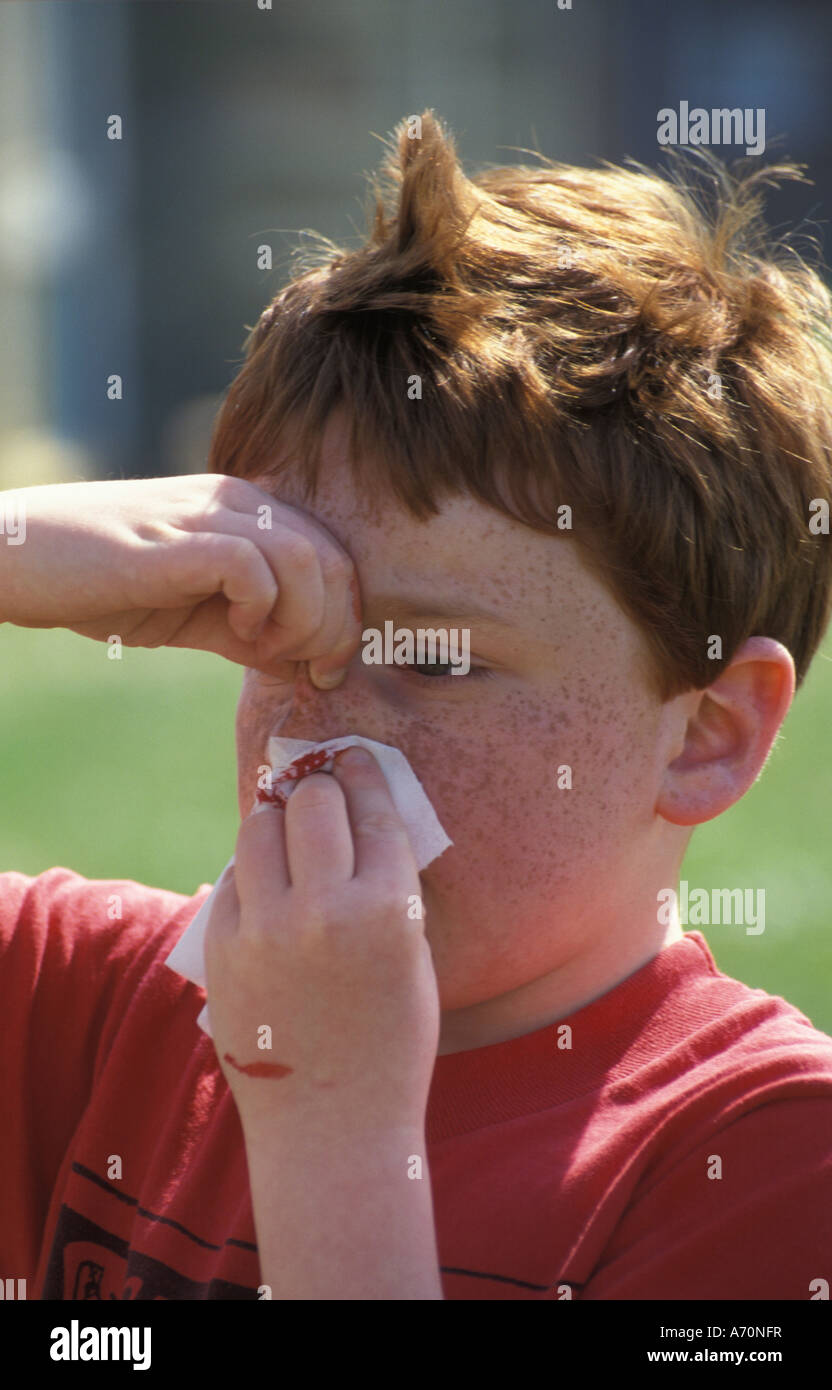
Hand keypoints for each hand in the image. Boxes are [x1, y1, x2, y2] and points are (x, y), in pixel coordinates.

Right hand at [0, 474, 360, 684]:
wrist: (19, 561)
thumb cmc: (101, 586)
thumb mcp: (194, 614)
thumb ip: (251, 633)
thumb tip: (306, 667)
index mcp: (248, 512)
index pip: (334, 556)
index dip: (347, 620)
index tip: (325, 672)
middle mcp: (237, 501)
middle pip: (333, 558)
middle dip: (336, 629)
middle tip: (309, 672)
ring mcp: (207, 514)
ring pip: (306, 558)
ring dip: (303, 620)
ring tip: (266, 650)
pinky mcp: (177, 540)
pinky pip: (254, 565)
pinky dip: (262, 609)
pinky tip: (238, 633)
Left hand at [202, 745, 440, 1136]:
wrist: (332, 1124)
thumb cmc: (390, 1042)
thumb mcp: (413, 958)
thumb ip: (388, 888)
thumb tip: (359, 819)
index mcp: (386, 911)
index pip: (373, 812)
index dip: (364, 774)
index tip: (356, 756)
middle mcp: (324, 910)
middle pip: (312, 804)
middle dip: (319, 789)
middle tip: (321, 792)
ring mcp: (266, 929)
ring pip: (260, 827)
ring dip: (277, 817)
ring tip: (286, 825)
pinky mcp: (222, 948)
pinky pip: (234, 876)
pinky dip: (252, 867)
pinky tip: (266, 876)